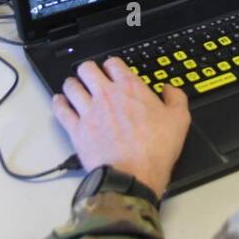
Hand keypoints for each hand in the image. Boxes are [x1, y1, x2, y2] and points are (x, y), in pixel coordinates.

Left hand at [54, 58, 190, 196]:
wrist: (133, 175)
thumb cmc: (155, 150)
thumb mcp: (179, 120)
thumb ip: (176, 98)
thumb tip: (170, 89)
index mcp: (131, 88)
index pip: (114, 63)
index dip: (112, 65)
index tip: (113, 70)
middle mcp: (106, 95)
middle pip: (87, 69)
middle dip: (88, 70)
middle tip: (91, 76)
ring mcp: (88, 111)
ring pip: (71, 86)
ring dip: (72, 84)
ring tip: (75, 87)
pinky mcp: (76, 130)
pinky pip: (60, 110)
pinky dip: (59, 103)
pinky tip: (60, 102)